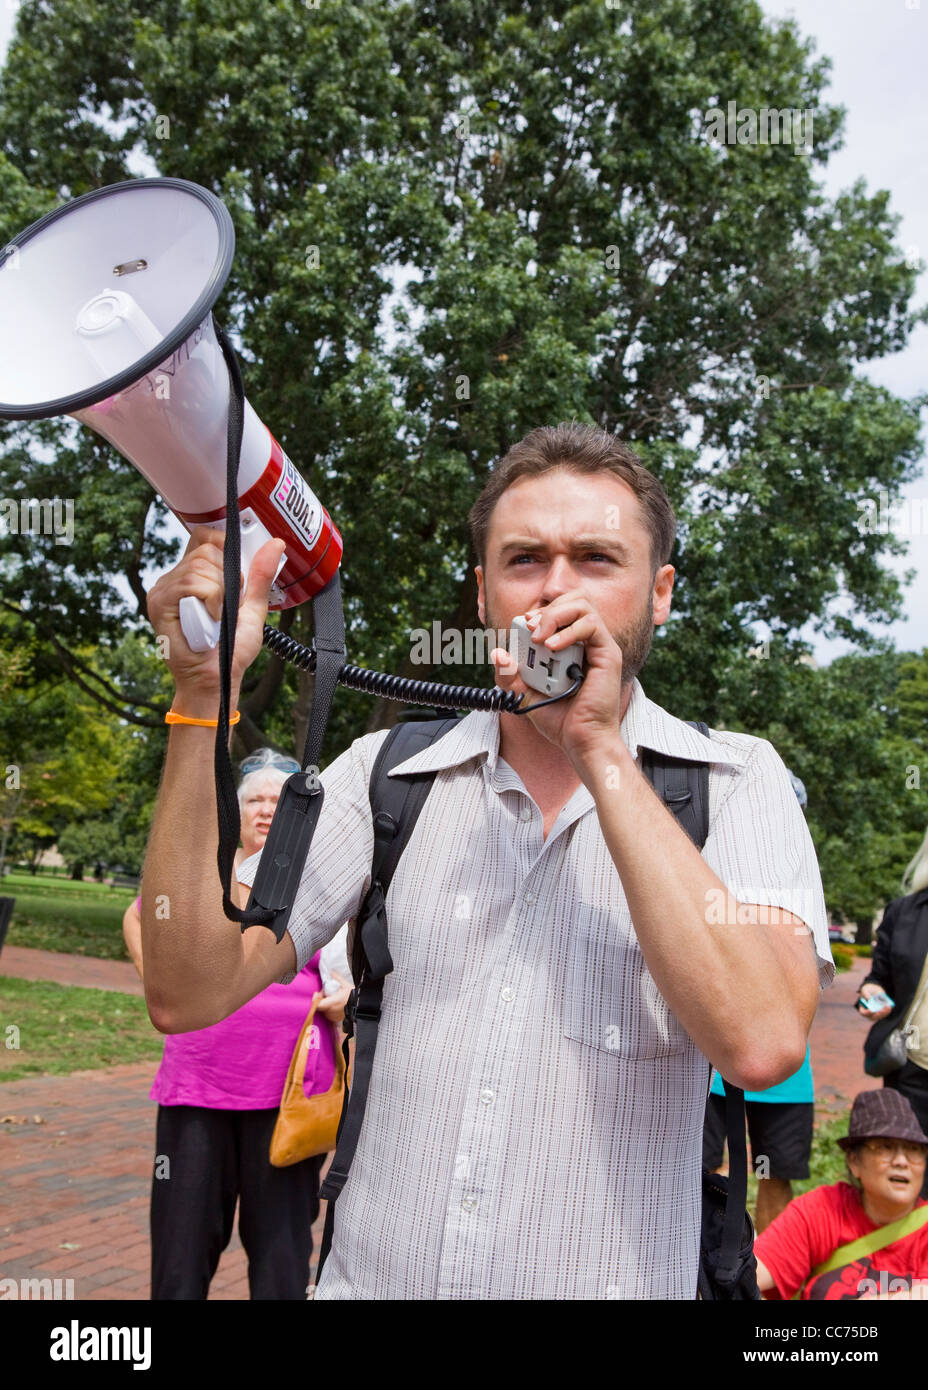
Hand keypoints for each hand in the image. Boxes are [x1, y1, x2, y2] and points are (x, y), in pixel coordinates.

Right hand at [146, 526, 285, 710]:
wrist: (216, 679)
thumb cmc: (230, 649)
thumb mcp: (252, 607)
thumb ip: (260, 576)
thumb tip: (276, 544)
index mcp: (194, 575)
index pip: (204, 536)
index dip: (223, 543)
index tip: (239, 569)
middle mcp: (175, 578)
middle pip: (206, 550)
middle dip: (229, 577)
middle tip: (229, 605)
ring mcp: (164, 589)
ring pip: (200, 566)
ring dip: (221, 594)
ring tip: (217, 618)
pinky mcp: (159, 602)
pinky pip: (192, 583)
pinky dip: (210, 601)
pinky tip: (209, 620)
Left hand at [314, 972, 351, 1024]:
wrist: (361, 1006)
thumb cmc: (354, 996)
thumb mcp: (346, 985)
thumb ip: (337, 978)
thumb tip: (332, 971)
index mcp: (334, 1001)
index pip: (319, 1005)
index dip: (316, 1000)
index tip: (317, 994)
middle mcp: (333, 1010)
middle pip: (320, 1007)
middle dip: (321, 999)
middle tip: (325, 994)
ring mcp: (334, 1016)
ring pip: (324, 1011)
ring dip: (325, 1005)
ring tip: (331, 1000)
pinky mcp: (336, 1019)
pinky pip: (328, 1016)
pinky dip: (329, 1011)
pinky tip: (334, 1006)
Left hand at [489, 590, 626, 771]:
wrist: (580, 740)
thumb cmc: (559, 719)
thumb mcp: (524, 694)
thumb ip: (510, 674)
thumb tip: (497, 652)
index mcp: (571, 646)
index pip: (559, 610)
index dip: (540, 612)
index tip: (524, 625)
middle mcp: (586, 642)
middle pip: (573, 599)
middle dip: (547, 609)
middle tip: (531, 629)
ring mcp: (599, 646)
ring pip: (583, 604)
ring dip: (556, 615)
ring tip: (540, 638)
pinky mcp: (608, 653)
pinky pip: (591, 624)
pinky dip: (569, 631)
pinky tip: (553, 647)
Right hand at [857, 983, 892, 1021]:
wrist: (875, 990)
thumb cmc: (868, 990)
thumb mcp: (865, 989)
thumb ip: (865, 993)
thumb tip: (869, 999)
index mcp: (863, 1007)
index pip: (863, 1013)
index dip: (866, 1013)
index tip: (870, 1010)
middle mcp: (869, 1012)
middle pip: (873, 1017)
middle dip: (877, 1014)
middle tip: (880, 1010)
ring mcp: (876, 1013)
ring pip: (880, 1016)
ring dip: (884, 1013)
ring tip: (887, 1007)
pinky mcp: (882, 1012)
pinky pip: (885, 1014)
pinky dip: (887, 1011)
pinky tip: (889, 1006)